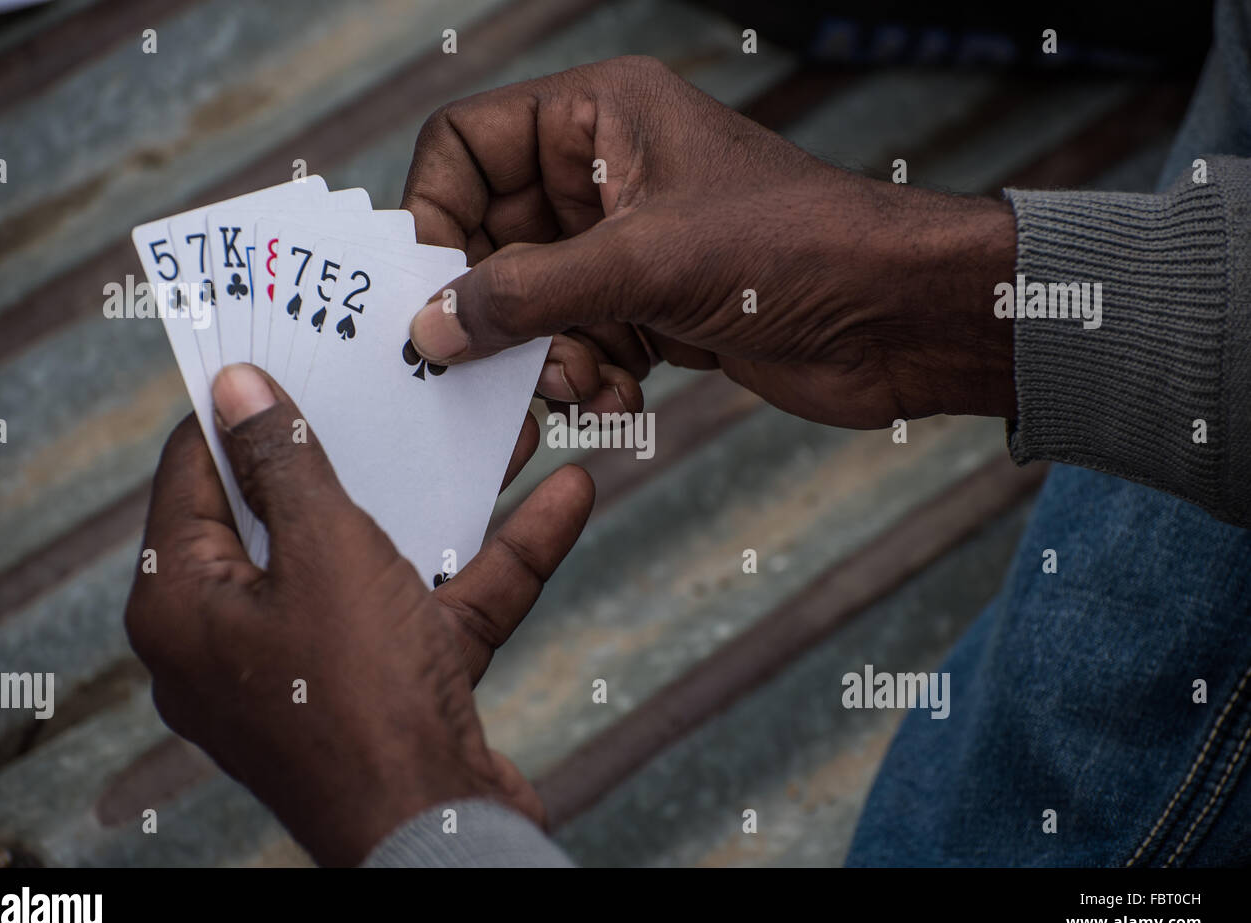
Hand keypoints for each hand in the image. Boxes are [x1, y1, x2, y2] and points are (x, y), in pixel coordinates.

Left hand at [124, 364, 593, 865]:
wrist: (443, 835)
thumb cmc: (361, 700)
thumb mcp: (325, 552)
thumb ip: (284, 463)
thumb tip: (238, 387)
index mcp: (187, 607)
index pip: (194, 476)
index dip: (240, 408)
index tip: (285, 348)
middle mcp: (244, 637)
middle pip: (297, 513)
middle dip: (367, 443)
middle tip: (392, 374)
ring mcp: (323, 664)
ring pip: (385, 554)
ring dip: (453, 494)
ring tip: (505, 425)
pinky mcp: (394, 685)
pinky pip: (438, 604)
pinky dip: (497, 557)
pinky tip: (566, 496)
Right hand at [401, 55, 1016, 427]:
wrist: (898, 320)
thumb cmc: (797, 249)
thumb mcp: (644, 263)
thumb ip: (526, 293)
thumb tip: (432, 326)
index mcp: (600, 117)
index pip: (468, 144)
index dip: (434, 212)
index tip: (426, 287)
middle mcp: (604, 177)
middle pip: (491, 237)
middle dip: (495, 308)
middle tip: (492, 362)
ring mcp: (626, 246)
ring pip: (530, 305)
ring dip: (544, 357)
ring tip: (585, 383)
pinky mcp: (650, 309)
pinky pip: (576, 346)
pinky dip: (585, 381)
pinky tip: (619, 402)